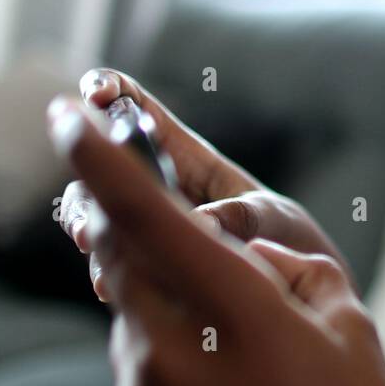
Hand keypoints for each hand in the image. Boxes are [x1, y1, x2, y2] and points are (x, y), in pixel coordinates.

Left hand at [47, 96, 384, 385]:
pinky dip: (161, 330)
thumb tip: (234, 240)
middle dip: (126, 217)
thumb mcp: (345, 325)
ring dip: (155, 283)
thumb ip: (286, 265)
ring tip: (231, 325)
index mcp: (237, 314)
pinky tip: (218, 363)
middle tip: (153, 204)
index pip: (149, 220)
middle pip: (118, 252)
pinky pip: (132, 345)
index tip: (67, 114)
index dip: (101, 160)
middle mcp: (175, 349)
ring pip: (124, 299)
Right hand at [57, 67, 354, 299]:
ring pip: (92, 211)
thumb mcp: (271, 219)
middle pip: (99, 163)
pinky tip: (110, 286)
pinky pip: (107, 259)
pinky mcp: (140, 263)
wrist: (297, 297)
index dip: (107, 88)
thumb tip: (201, 225)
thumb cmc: (287, 241)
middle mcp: (156, 185)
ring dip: (87, 223)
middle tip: (93, 201)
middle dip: (89, 175)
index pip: (133, 105)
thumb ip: (239, 216)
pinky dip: (104, 268)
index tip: (98, 95)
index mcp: (187, 156)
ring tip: (94, 241)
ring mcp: (143, 224)